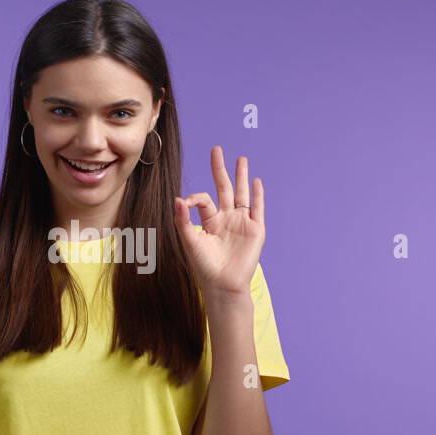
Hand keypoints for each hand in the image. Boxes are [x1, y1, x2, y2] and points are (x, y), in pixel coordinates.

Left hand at [173, 146, 265, 296]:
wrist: (223, 285)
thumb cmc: (204, 267)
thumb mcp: (189, 241)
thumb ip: (183, 220)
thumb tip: (177, 198)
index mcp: (210, 222)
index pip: (203, 200)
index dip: (194, 197)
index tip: (185, 203)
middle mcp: (226, 219)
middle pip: (223, 188)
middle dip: (220, 169)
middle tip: (217, 149)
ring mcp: (242, 223)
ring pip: (241, 194)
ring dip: (241, 176)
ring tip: (241, 159)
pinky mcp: (255, 229)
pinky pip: (257, 208)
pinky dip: (258, 195)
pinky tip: (256, 182)